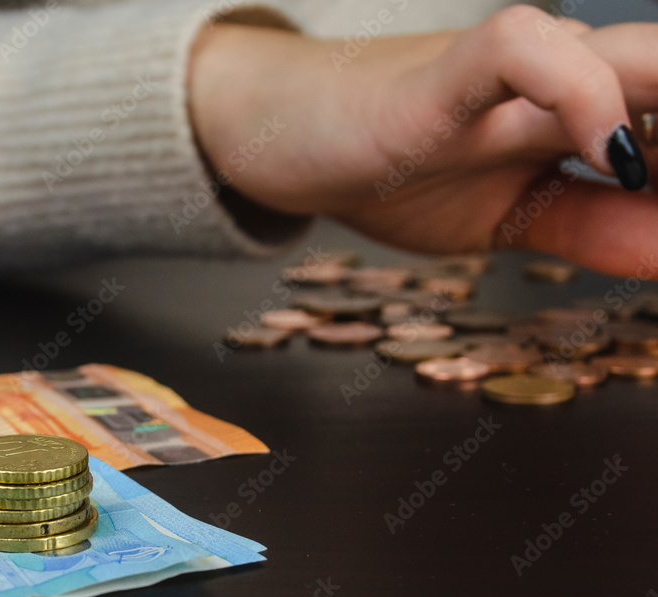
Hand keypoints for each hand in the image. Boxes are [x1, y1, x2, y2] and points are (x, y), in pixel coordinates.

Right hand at [187, 6, 657, 277]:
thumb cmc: (392, 167)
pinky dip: (584, 96)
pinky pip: (524, 52)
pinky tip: (615, 155)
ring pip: (641, 56)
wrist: (288, 137)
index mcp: (587, 109)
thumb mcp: (509, 220)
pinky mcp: (440, 75)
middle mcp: (566, 76)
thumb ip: (596, 228)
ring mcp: (507, 71)